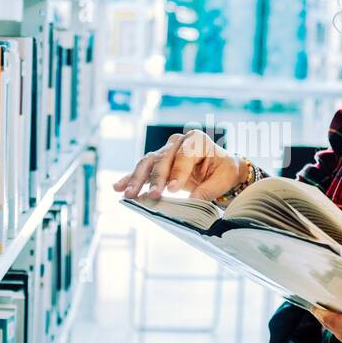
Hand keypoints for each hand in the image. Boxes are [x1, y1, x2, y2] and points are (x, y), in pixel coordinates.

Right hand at [112, 129, 245, 202]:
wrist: (219, 169)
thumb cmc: (223, 171)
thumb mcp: (222, 180)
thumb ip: (207, 190)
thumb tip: (191, 202)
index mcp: (196, 140)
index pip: (184, 155)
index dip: (178, 172)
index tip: (173, 189)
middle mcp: (178, 142)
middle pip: (163, 158)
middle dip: (156, 178)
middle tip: (153, 195)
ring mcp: (165, 151)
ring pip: (148, 163)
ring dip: (138, 179)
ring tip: (129, 194)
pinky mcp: (157, 163)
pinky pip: (142, 170)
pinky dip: (130, 179)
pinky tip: (118, 187)